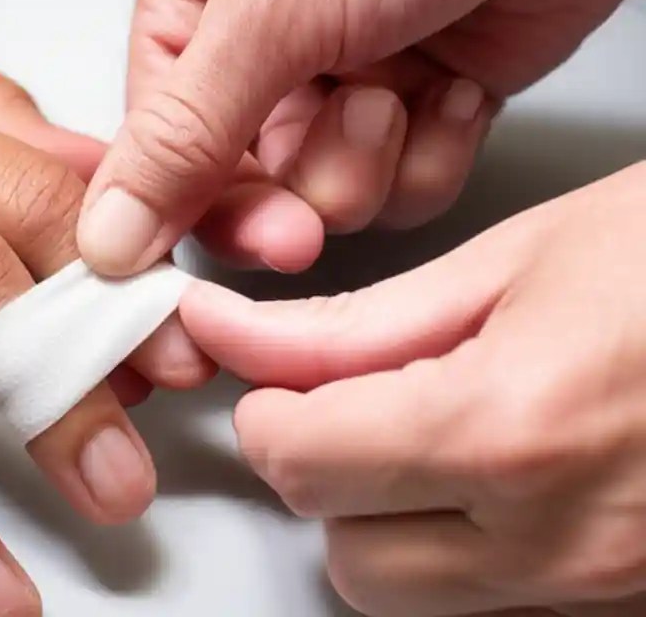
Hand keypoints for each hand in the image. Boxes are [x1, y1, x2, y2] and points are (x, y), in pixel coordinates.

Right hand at [78, 0, 645, 275]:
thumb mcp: (269, 12)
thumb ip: (183, 135)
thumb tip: (106, 230)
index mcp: (193, 5)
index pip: (159, 150)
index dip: (192, 212)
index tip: (226, 247)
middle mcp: (261, 51)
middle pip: (245, 191)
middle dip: (294, 196)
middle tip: (308, 220)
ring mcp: (343, 81)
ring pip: (329, 200)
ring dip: (373, 162)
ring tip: (399, 83)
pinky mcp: (422, 105)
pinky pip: (406, 189)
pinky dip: (437, 150)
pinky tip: (454, 86)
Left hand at [179, 162, 645, 615]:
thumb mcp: (512, 260)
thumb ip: (353, 323)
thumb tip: (235, 336)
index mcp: (512, 428)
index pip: (298, 463)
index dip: (269, 410)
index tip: (282, 373)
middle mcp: (560, 536)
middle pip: (343, 550)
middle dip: (323, 471)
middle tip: (359, 397)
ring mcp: (600, 587)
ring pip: (408, 592)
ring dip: (386, 519)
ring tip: (440, 426)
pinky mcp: (623, 604)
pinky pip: (490, 601)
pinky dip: (463, 542)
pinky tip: (502, 465)